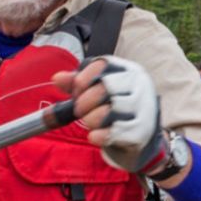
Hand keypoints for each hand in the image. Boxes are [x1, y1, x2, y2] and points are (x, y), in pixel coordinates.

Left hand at [52, 56, 166, 172]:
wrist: (141, 135)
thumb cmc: (115, 107)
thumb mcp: (97, 90)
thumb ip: (77, 83)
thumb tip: (57, 78)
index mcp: (128, 69)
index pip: (102, 64)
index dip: (83, 78)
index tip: (75, 91)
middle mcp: (139, 84)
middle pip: (106, 86)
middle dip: (85, 100)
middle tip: (78, 110)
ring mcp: (144, 107)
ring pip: (111, 110)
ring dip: (91, 119)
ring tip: (88, 122)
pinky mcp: (142, 130)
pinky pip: (116, 131)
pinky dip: (100, 135)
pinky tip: (93, 136)